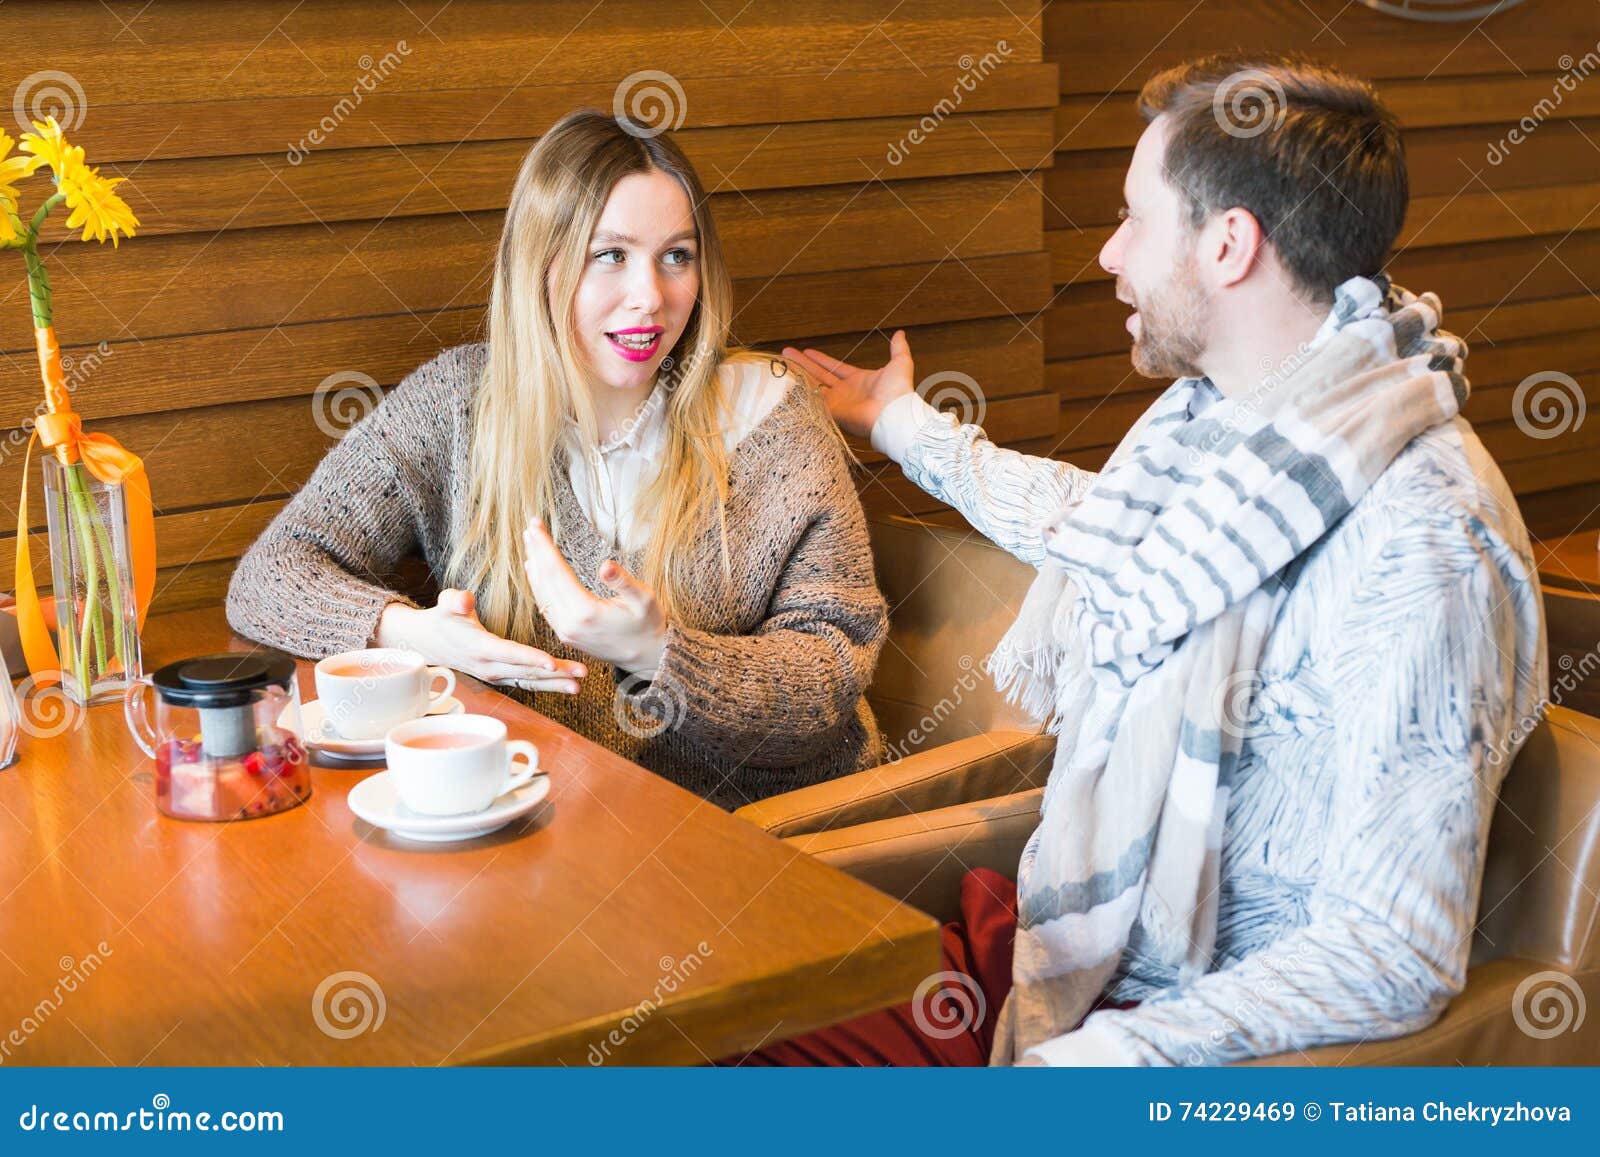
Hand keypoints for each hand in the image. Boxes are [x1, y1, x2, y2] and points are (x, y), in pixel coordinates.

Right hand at [374, 588, 586, 692]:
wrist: (428, 641)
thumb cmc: (442, 618)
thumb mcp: (445, 604)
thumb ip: (455, 601)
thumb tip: (465, 600)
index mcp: (481, 647)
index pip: (510, 654)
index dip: (531, 658)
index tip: (552, 662)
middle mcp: (490, 666)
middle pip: (527, 672)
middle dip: (555, 674)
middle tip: (581, 674)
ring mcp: (496, 674)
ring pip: (530, 681)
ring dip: (555, 684)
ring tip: (579, 684)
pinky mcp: (501, 676)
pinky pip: (526, 683)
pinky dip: (546, 685)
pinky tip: (566, 684)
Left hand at [522, 517, 667, 675]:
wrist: (646, 657)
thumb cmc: (647, 625)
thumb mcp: (644, 599)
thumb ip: (623, 582)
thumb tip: (606, 565)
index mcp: (586, 612)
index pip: (557, 571)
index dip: (545, 546)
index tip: (537, 525)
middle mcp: (569, 623)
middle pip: (545, 580)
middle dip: (536, 551)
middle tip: (530, 526)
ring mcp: (564, 631)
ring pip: (541, 592)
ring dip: (534, 565)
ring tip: (530, 542)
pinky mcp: (565, 634)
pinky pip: (545, 604)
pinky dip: (538, 584)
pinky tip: (535, 570)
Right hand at [783, 329, 915, 439]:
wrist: (894, 414)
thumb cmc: (899, 391)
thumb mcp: (900, 363)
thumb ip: (898, 348)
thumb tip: (900, 334)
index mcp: (858, 380)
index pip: (835, 368)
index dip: (821, 360)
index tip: (808, 351)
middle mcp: (845, 392)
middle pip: (818, 375)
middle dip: (803, 364)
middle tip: (787, 353)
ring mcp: (837, 403)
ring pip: (812, 386)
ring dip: (797, 374)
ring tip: (782, 363)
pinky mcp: (831, 412)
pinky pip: (812, 401)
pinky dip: (799, 392)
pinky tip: (787, 382)